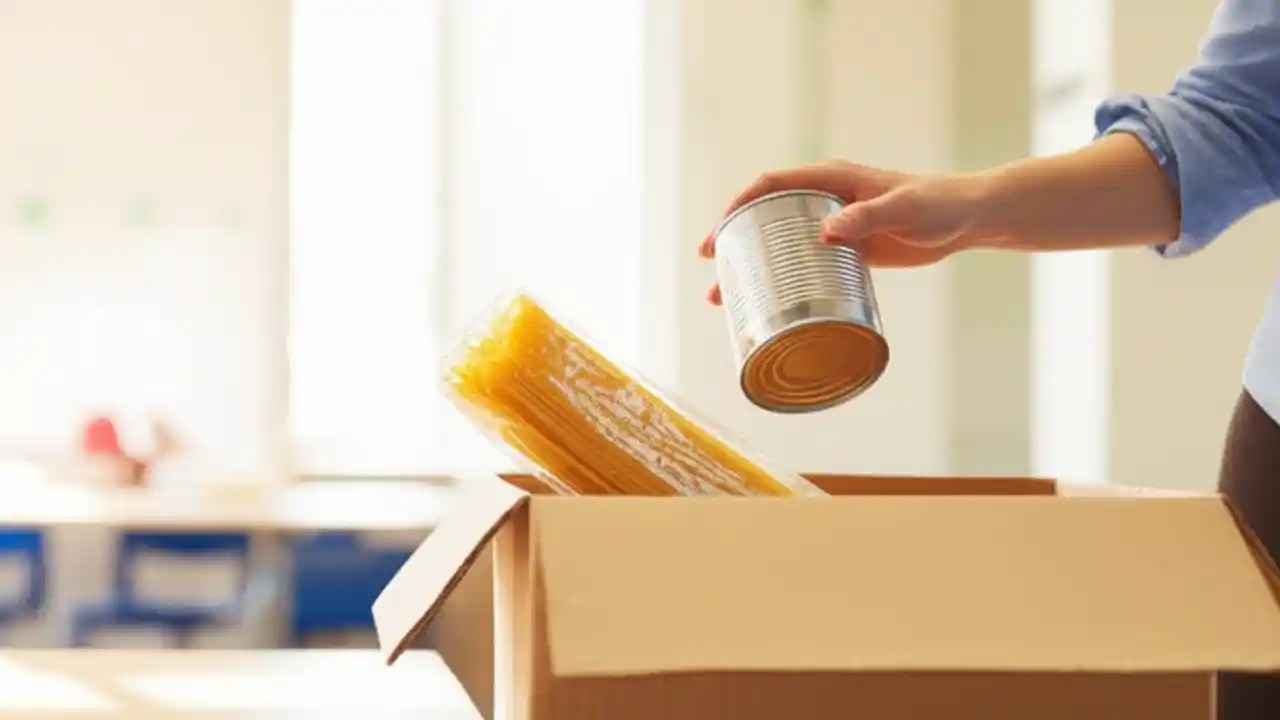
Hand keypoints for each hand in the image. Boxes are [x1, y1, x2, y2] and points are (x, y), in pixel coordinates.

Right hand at [699, 160, 985, 303]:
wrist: (968, 218)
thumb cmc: (939, 205)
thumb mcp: (903, 208)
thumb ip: (867, 216)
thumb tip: (825, 232)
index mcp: (831, 179)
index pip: (772, 184)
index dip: (739, 205)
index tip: (718, 232)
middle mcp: (826, 199)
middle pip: (766, 216)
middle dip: (733, 241)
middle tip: (711, 271)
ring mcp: (834, 225)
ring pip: (781, 243)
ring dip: (753, 268)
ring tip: (725, 298)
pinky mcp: (847, 250)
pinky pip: (806, 263)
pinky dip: (785, 281)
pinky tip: (772, 305)